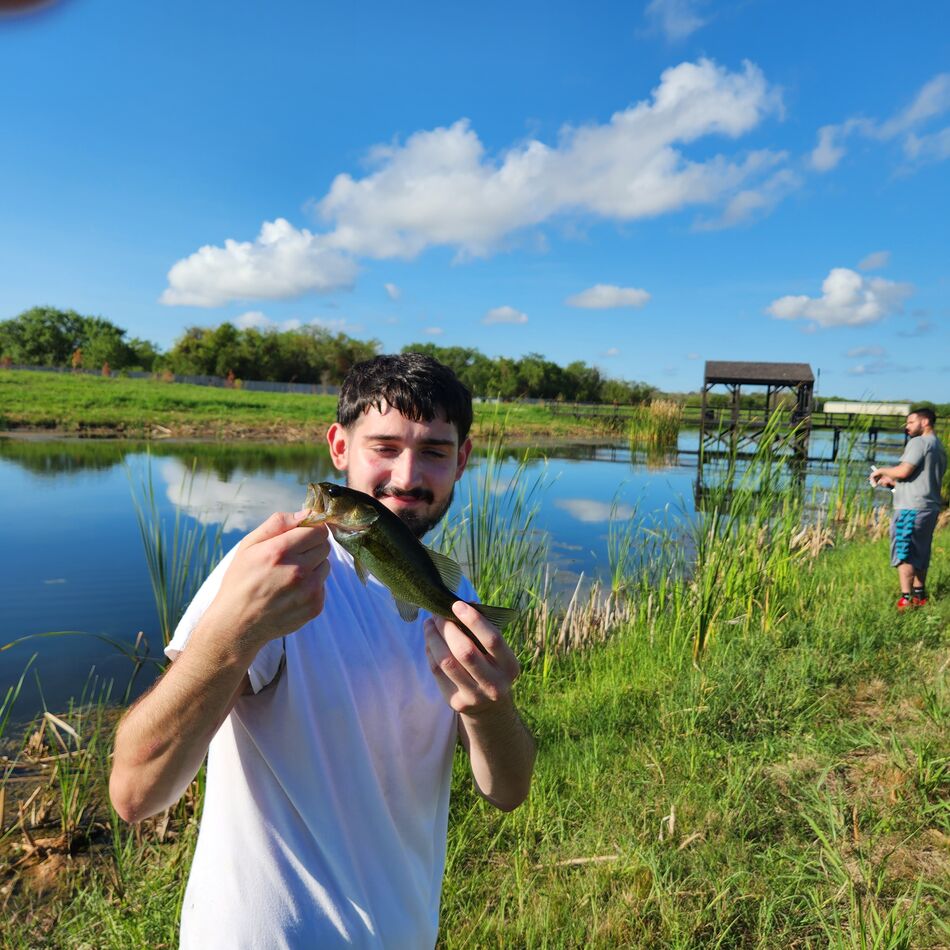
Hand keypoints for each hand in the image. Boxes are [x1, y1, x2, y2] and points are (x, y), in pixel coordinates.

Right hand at [207, 510, 330, 649]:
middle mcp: (298, 570)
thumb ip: (278, 524)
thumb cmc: (240, 580)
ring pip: (326, 565)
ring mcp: (309, 590)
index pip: (317, 530)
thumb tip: (306, 513)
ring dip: (314, 566)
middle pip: (325, 546)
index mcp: (280, 551)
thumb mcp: (249, 545)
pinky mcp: (315, 606)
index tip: (303, 534)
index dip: (311, 530)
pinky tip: (292, 591)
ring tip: (290, 575)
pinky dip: (312, 585)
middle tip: (293, 555)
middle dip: (312, 546)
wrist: (237, 624)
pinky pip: (323, 585)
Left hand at [424, 601, 520, 718]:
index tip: (456, 605)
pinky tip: (430, 642)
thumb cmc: (491, 667)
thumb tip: (464, 605)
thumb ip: (483, 630)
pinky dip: (431, 652)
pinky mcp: (457, 702)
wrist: (489, 707)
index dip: (473, 620)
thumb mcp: (495, 652)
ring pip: (447, 662)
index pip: (492, 639)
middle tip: (437, 615)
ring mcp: (475, 695)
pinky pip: (437, 672)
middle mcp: (495, 683)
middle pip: (465, 651)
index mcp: (509, 666)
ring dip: (434, 639)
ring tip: (429, 625)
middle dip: (447, 628)